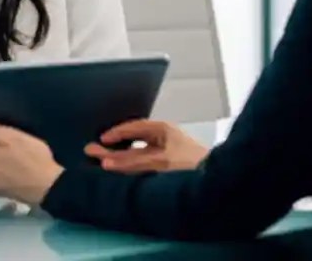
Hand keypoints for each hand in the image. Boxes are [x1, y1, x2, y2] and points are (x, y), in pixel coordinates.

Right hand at [83, 119, 208, 173]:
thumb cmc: (194, 165)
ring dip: (121, 161)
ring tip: (103, 164)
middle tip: (92, 152)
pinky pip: (145, 168)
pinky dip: (132, 170)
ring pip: (138, 157)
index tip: (101, 140)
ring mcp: (169, 157)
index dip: (116, 133)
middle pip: (134, 144)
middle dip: (113, 149)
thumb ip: (132, 162)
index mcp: (165, 130)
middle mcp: (166, 141)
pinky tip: (124, 175)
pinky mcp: (171, 172)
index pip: (135, 127)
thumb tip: (106, 162)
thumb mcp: (160, 161)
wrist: (220, 184)